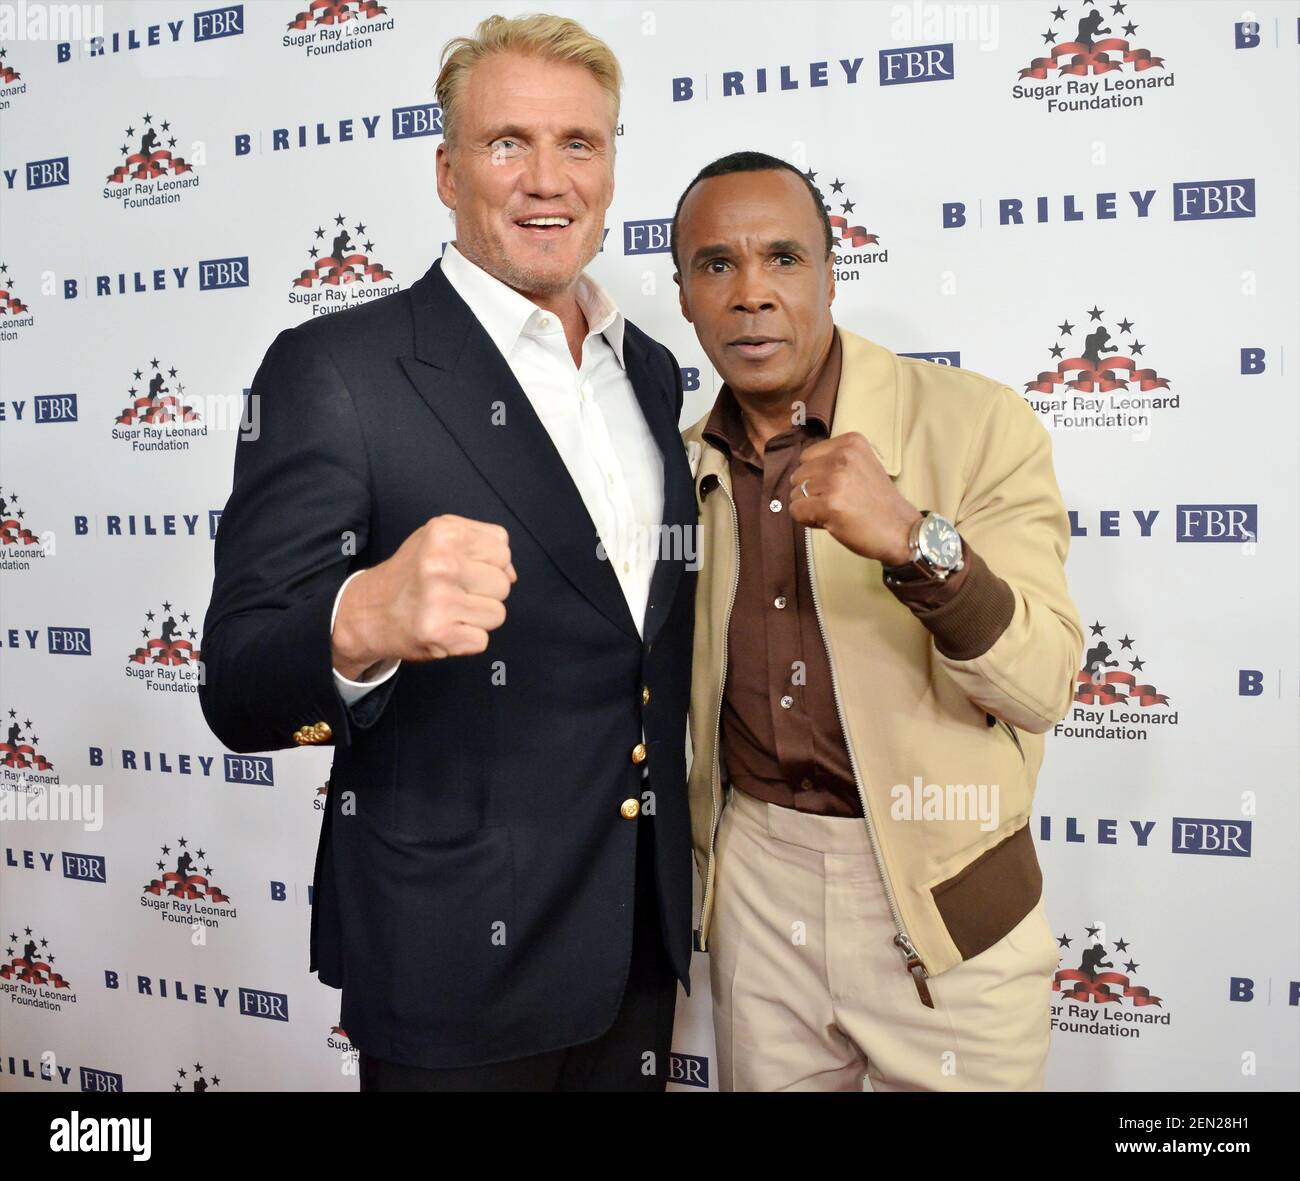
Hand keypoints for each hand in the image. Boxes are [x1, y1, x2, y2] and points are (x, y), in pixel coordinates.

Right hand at [332, 514, 515, 676]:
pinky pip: (482, 641)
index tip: (464, 569)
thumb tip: (512, 574)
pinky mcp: (439, 634)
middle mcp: (441, 564)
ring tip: (450, 610)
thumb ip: (482, 544)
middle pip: (504, 583)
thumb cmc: (412, 573)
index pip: (502, 549)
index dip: (490, 562)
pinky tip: (445, 628)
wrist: (368, 611)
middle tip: (455, 592)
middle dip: (485, 591)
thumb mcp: (440, 540)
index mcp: (444, 533)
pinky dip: (466, 640)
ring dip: (478, 617)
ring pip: (497, 614)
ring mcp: (440, 601)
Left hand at [788, 433, 921, 564]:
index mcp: (851, 442)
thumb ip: (833, 462)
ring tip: (836, 512)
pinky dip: (807, 521)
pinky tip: (830, 522)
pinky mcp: (829, 504)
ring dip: (809, 507)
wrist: (901, 530)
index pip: (807, 457)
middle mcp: (842, 456)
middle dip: (810, 493)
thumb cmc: (878, 503)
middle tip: (836, 503)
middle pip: (798, 475)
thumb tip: (797, 474)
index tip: (837, 489)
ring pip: (795, 494)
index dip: (815, 477)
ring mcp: (835, 479)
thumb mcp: (861, 466)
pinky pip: (796, 511)